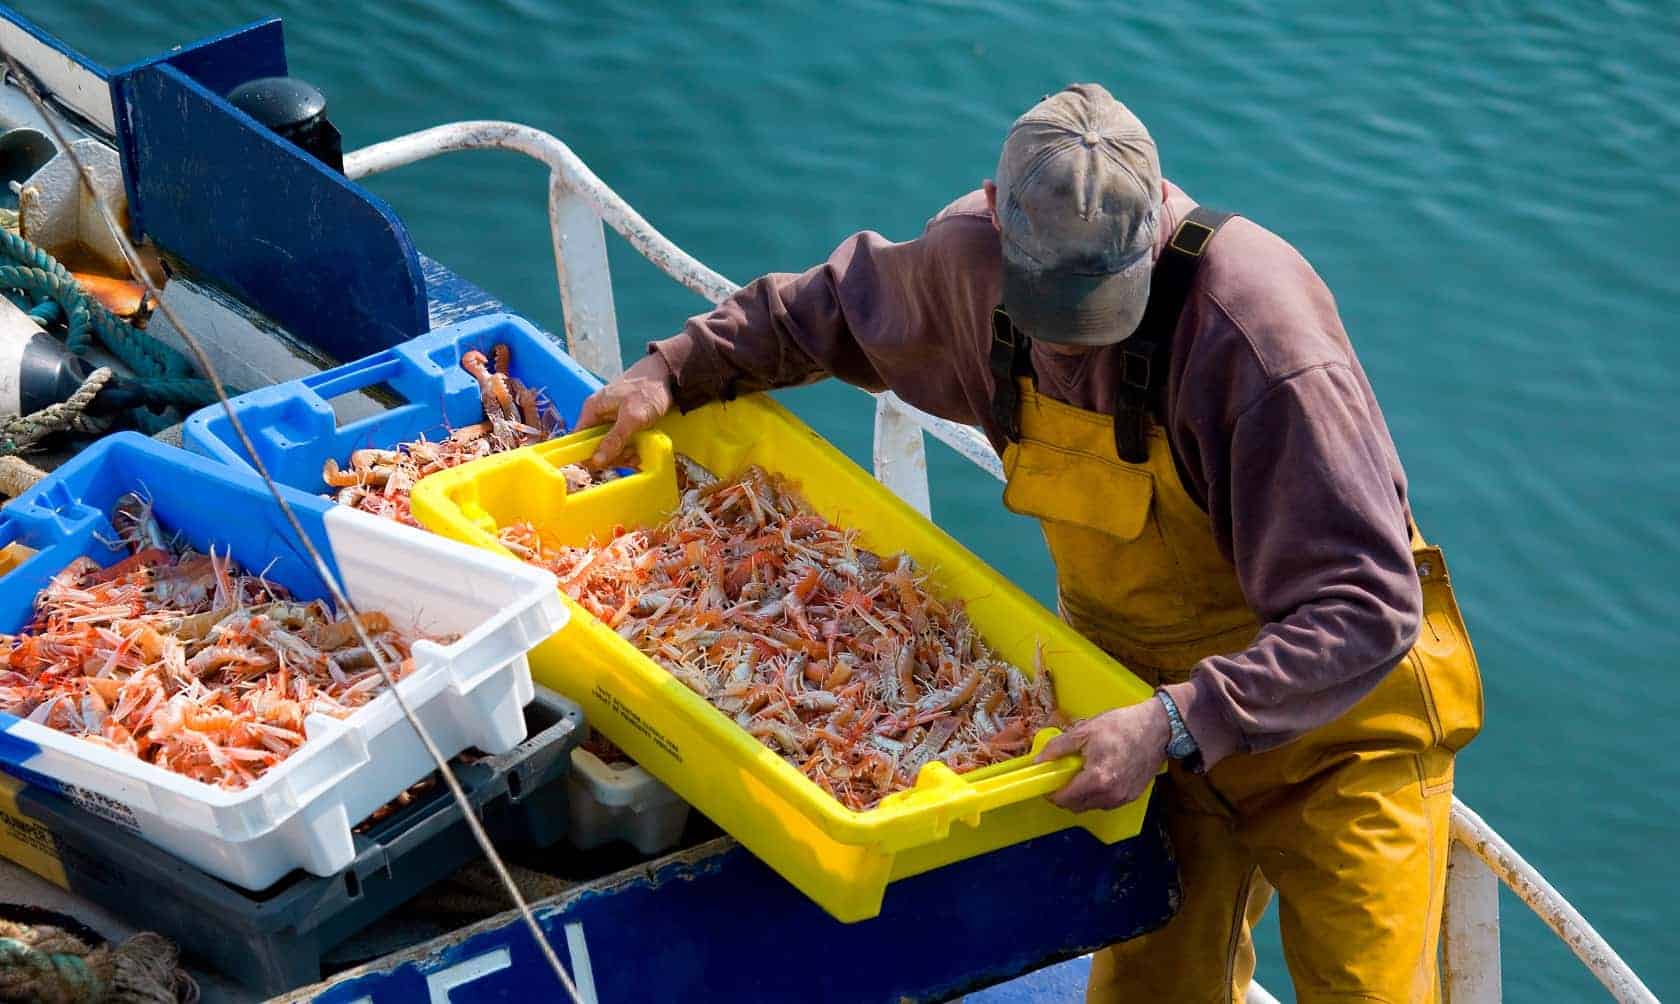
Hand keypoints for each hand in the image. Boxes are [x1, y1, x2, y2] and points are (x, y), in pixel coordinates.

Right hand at [577, 353, 674, 465]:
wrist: (668, 375)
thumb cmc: (648, 390)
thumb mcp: (632, 417)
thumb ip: (614, 439)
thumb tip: (596, 461)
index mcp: (592, 410)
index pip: (577, 440)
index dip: (588, 455)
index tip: (605, 465)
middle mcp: (598, 416)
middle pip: (593, 446)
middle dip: (610, 457)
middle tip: (629, 457)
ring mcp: (610, 420)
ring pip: (607, 447)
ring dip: (621, 456)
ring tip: (636, 456)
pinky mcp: (623, 424)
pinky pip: (619, 443)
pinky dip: (627, 450)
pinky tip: (638, 453)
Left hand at [1035, 699, 1169, 812]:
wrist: (1157, 728)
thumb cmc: (1124, 726)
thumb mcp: (1084, 730)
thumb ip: (1059, 747)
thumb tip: (1041, 759)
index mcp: (1097, 778)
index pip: (1065, 799)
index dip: (1052, 793)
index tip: (1048, 784)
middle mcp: (1110, 794)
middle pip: (1076, 807)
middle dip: (1065, 795)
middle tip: (1063, 777)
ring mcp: (1122, 797)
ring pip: (1091, 806)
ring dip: (1081, 796)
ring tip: (1082, 773)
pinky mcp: (1131, 796)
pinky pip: (1106, 802)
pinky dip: (1097, 794)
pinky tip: (1098, 776)